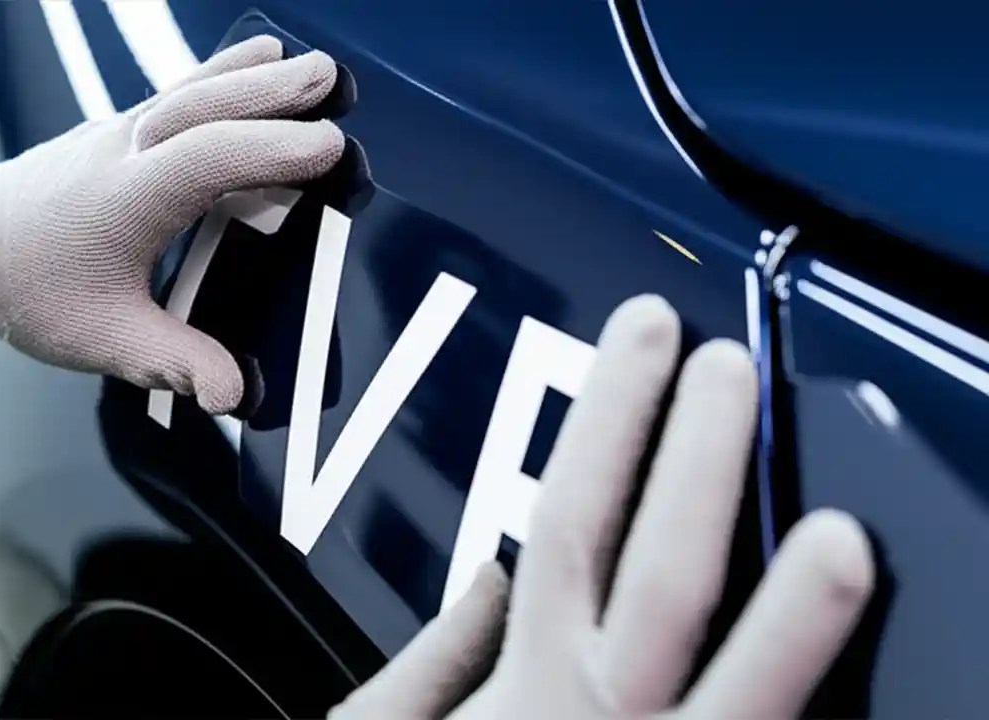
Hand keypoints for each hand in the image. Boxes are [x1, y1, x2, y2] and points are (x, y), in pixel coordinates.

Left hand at [0, 35, 342, 413]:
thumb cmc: (28, 287)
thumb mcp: (99, 339)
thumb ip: (172, 364)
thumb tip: (234, 393)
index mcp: (123, 201)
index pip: (205, 160)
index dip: (269, 151)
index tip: (329, 150)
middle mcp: (121, 152)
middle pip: (203, 106)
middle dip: (270, 92)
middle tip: (330, 81)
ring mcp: (118, 132)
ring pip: (191, 90)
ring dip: (251, 75)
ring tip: (307, 65)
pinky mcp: (120, 129)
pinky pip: (178, 91)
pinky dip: (223, 74)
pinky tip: (255, 62)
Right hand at [331, 296, 873, 718]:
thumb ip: (449, 650)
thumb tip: (504, 567)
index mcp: (524, 681)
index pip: (576, 513)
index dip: (616, 415)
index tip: (648, 338)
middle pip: (662, 573)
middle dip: (701, 461)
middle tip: (734, 369)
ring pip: (739, 691)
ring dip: (794, 612)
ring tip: (841, 531)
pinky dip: (798, 715)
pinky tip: (835, 668)